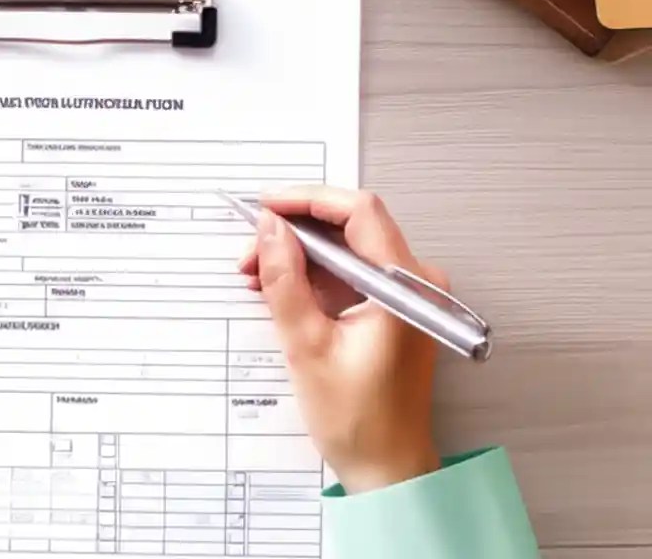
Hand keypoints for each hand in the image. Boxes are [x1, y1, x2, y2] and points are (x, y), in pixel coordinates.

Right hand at [238, 186, 444, 493]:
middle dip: (295, 231)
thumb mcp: (306, 346)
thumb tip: (269, 231)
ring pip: (346, 250)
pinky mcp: (393, 309)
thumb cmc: (360, 421)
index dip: (307, 200)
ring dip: (299, 255)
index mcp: (406, 287)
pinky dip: (313, 276)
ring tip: (256, 272)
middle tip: (251, 248)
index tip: (266, 206)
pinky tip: (278, 288)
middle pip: (351, 227)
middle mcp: (416, 283)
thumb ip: (284, 280)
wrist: (388, 467)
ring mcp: (406, 295)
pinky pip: (350, 274)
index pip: (359, 212)